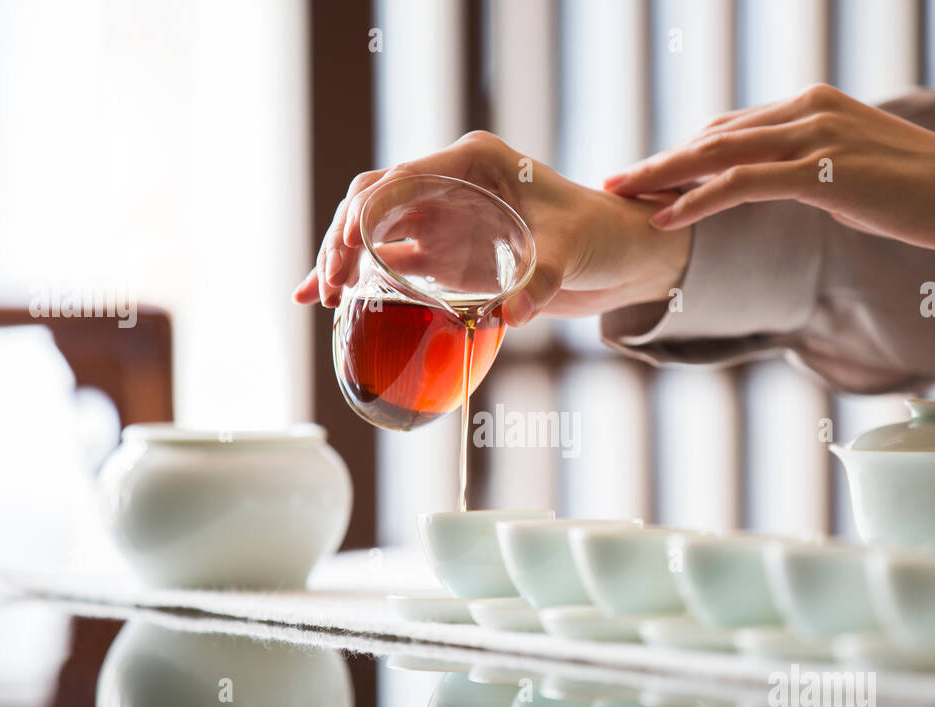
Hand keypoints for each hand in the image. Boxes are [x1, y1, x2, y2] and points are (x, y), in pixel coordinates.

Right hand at [293, 131, 691, 324]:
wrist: (616, 255)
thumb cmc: (598, 235)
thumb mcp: (571, 253)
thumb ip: (539, 280)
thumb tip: (509, 315)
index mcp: (472, 163)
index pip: (398, 179)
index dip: (363, 215)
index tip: (346, 255)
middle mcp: (448, 184)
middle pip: (373, 202)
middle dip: (342, 241)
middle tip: (330, 289)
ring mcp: (442, 218)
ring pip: (372, 229)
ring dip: (341, 260)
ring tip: (318, 298)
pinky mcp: (443, 251)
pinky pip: (388, 260)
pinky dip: (359, 278)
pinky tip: (327, 299)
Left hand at [603, 84, 934, 255]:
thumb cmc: (925, 192)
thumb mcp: (857, 173)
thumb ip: (815, 171)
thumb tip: (791, 186)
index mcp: (813, 108)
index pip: (732, 129)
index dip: (685, 153)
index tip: (648, 176)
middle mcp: (807, 111)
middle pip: (713, 136)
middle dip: (659, 161)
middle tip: (614, 181)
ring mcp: (814, 137)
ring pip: (718, 154)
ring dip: (663, 177)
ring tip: (622, 198)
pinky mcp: (822, 171)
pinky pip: (744, 184)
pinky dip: (699, 201)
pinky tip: (666, 218)